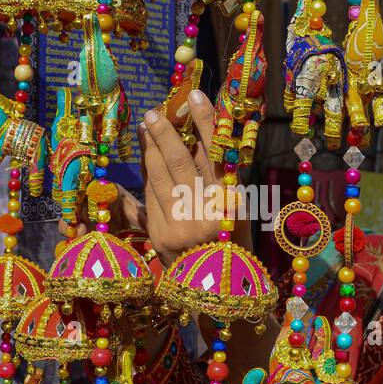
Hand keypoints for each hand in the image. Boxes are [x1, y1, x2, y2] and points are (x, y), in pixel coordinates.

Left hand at [137, 89, 235, 265]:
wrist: (218, 289)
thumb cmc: (234, 243)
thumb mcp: (237, 208)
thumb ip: (219, 174)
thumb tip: (200, 133)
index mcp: (233, 203)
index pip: (216, 153)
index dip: (205, 121)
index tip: (195, 94)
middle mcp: (206, 214)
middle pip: (180, 162)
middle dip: (165, 133)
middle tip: (154, 112)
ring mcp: (179, 226)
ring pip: (158, 178)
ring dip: (149, 150)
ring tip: (146, 128)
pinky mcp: (159, 237)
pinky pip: (148, 198)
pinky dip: (146, 176)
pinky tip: (145, 159)